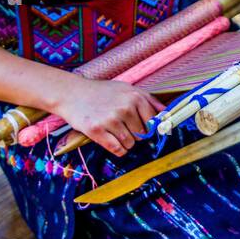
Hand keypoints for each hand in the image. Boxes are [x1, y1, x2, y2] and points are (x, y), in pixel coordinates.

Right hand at [51, 75, 166, 155]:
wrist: (72, 93)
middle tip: (120, 126)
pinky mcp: (97, 130)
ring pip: (130, 144)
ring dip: (124, 142)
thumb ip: (148, 100)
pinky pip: (118, 150)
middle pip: (142, 135)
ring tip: (113, 131)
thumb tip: (167, 114)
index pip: (153, 122)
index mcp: (135, 96)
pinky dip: (117, 150)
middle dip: (134, 134)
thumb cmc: (101, 92)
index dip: (147, 127)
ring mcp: (111, 119)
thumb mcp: (126, 88)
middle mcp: (125, 107)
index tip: (139, 126)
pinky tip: (110, 140)